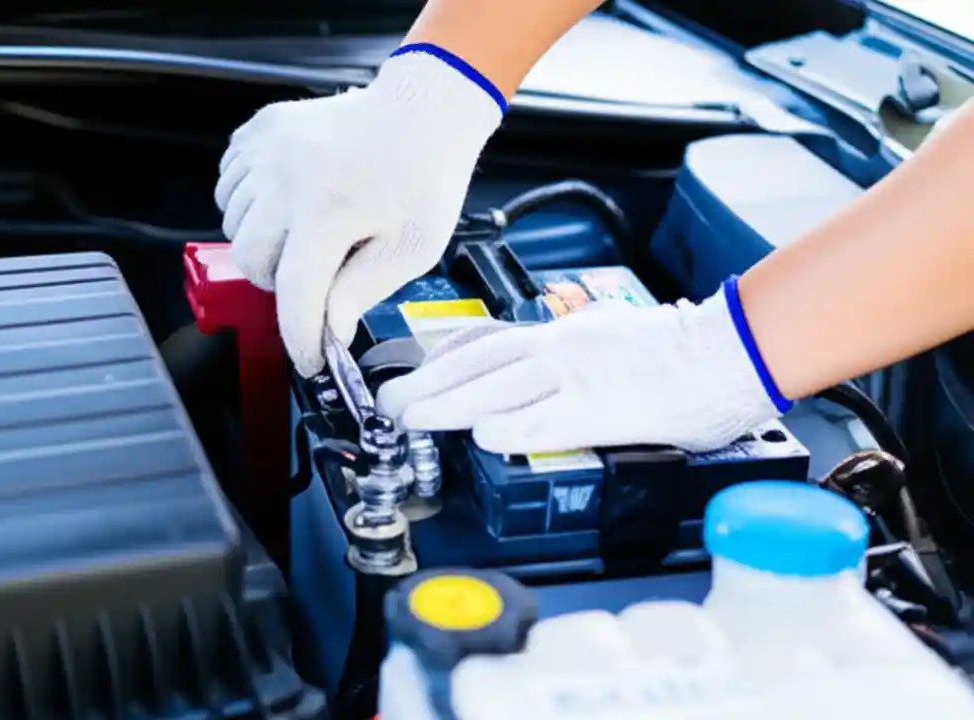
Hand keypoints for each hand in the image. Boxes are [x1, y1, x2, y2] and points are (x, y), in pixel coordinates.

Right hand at [215, 49, 503, 375]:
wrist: (422, 109)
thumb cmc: (424, 176)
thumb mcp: (410, 247)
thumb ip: (361, 290)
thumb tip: (328, 333)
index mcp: (331, 209)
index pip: (295, 290)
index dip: (298, 335)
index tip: (308, 359)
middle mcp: (288, 177)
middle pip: (251, 259)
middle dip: (277, 282)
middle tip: (314, 276)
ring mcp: (268, 149)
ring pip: (234, 223)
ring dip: (262, 242)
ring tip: (303, 232)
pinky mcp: (260, 130)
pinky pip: (231, 185)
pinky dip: (249, 204)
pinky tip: (285, 202)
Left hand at [376, 288, 786, 453]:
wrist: (728, 353)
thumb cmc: (677, 349)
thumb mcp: (607, 334)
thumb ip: (565, 351)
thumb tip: (531, 368)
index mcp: (560, 332)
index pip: (485, 339)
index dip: (441, 358)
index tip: (414, 372)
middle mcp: (559, 348)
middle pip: (476, 363)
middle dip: (427, 381)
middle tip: (390, 401)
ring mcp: (576, 379)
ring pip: (495, 389)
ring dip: (446, 404)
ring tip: (410, 419)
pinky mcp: (600, 412)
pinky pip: (544, 423)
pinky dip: (509, 429)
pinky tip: (481, 437)